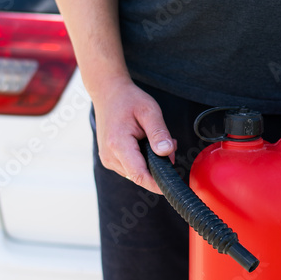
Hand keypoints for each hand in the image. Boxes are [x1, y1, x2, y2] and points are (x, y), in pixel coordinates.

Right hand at [91, 77, 176, 193]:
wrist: (107, 93)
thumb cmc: (128, 100)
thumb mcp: (149, 111)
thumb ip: (159, 133)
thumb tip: (167, 152)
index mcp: (118, 145)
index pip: (140, 176)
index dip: (157, 185)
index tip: (172, 186)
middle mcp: (110, 156)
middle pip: (140, 175)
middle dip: (158, 166)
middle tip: (168, 143)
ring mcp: (108, 159)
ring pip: (136, 173)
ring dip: (150, 162)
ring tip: (154, 139)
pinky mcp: (109, 159)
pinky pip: (130, 168)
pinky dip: (142, 160)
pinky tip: (144, 143)